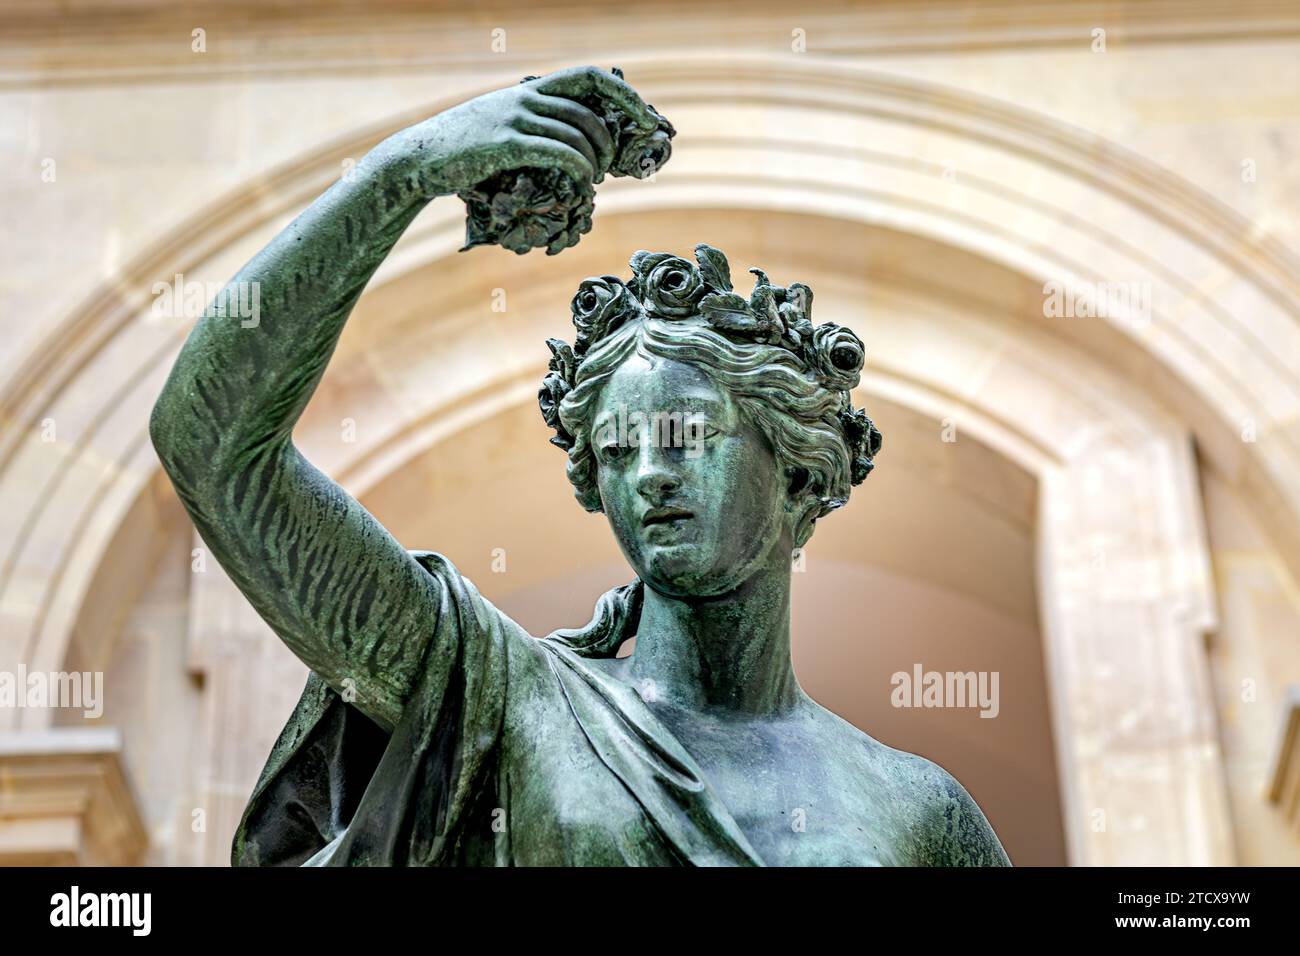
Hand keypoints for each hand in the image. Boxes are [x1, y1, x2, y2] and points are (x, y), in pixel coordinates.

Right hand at [413, 66, 661, 193]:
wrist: (418, 157)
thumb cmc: (462, 148)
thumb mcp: (498, 123)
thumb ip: (531, 123)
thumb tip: (568, 142)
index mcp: (528, 89)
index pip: (588, 76)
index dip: (623, 94)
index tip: (646, 115)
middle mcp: (524, 97)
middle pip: (588, 113)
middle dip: (610, 141)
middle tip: (610, 167)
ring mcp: (514, 119)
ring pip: (576, 136)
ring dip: (595, 160)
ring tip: (594, 180)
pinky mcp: (505, 144)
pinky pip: (558, 153)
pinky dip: (579, 168)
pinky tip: (584, 182)